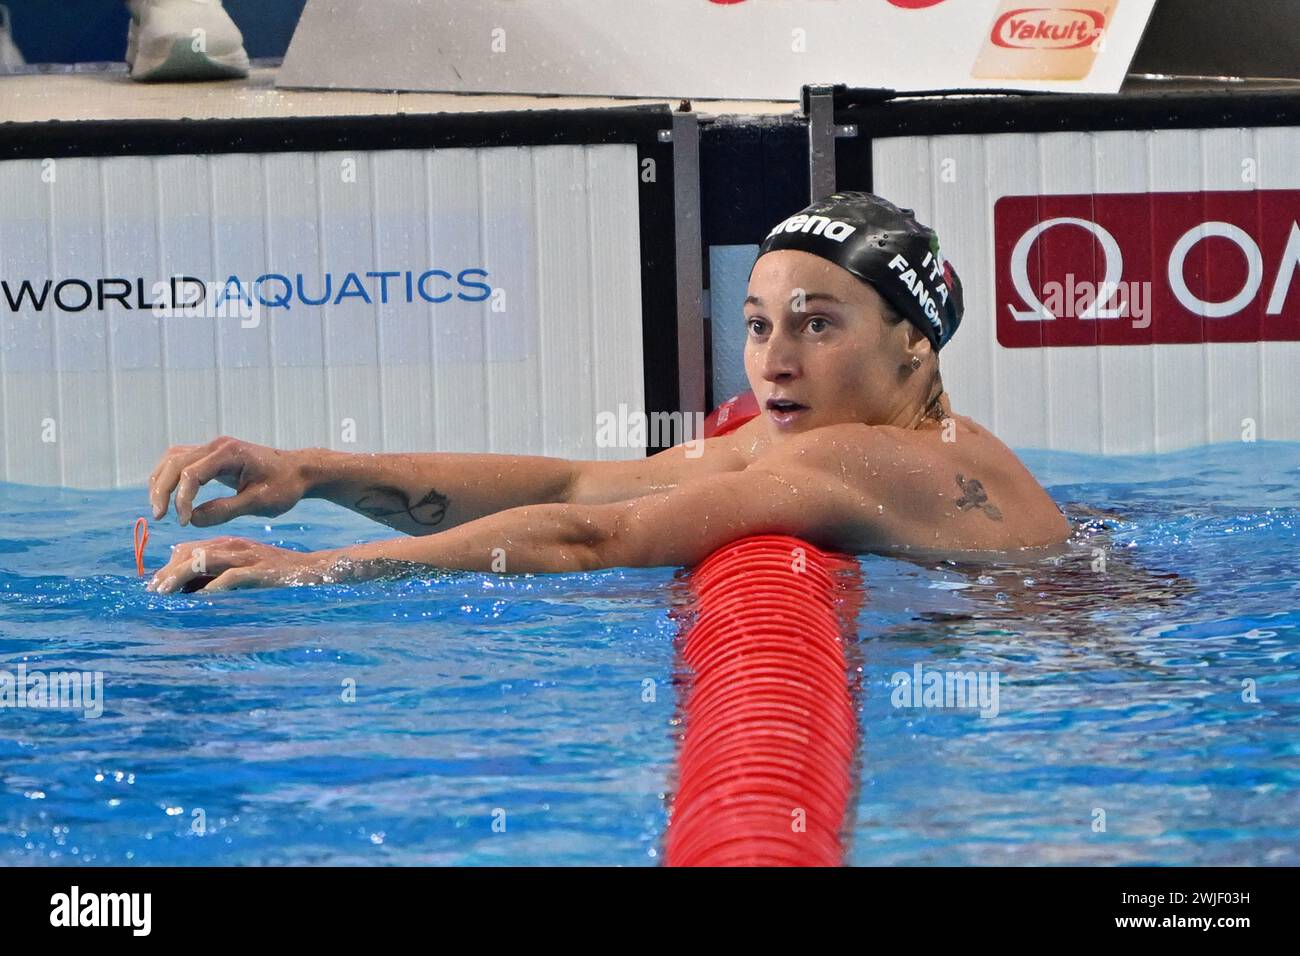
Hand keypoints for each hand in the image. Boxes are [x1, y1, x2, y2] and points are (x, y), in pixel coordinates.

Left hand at [146, 536, 335, 593]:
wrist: (317, 569)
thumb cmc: (280, 575)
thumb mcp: (246, 571)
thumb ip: (221, 577)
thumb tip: (191, 594)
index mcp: (229, 544)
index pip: (188, 548)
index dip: (168, 566)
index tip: (154, 586)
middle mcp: (235, 546)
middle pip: (190, 552)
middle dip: (167, 572)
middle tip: (153, 592)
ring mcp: (248, 557)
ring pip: (204, 560)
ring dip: (180, 577)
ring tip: (164, 594)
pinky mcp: (261, 570)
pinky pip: (231, 577)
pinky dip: (212, 588)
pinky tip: (199, 599)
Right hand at [148, 436, 308, 526]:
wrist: (299, 471)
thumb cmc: (284, 486)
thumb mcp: (259, 503)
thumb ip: (225, 510)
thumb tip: (192, 519)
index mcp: (230, 454)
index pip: (191, 474)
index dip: (182, 499)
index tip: (184, 522)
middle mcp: (217, 446)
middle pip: (175, 462)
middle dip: (163, 490)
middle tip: (159, 517)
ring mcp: (213, 448)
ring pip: (173, 459)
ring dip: (162, 482)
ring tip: (159, 509)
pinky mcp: (212, 456)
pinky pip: (181, 461)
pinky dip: (170, 477)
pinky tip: (167, 497)